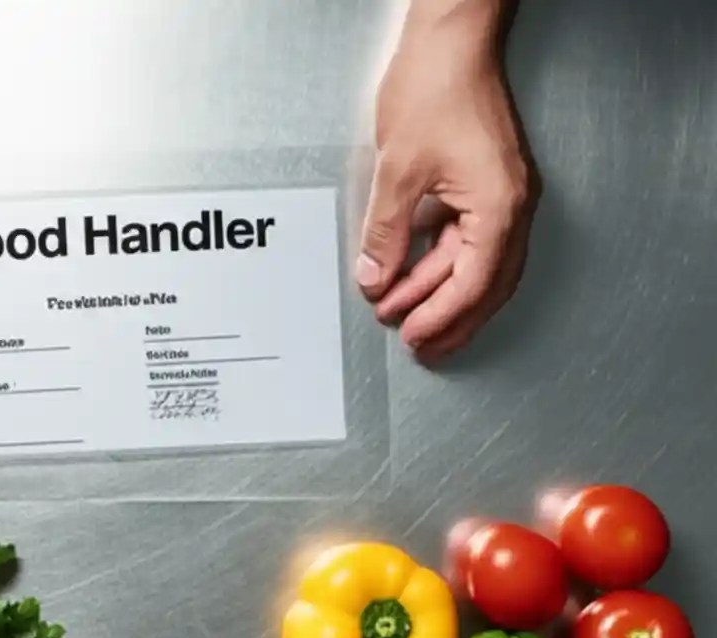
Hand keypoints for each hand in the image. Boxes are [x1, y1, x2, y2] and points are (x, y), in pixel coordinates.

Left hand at [357, 1, 536, 362]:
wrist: (451, 42)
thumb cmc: (437, 88)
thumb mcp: (398, 170)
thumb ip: (386, 230)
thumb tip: (376, 274)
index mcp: (499, 205)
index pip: (474, 281)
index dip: (441, 315)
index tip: (413, 335)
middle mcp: (512, 205)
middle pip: (485, 283)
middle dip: (449, 318)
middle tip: (418, 345)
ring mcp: (504, 195)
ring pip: (478, 264)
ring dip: (442, 293)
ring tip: (408, 316)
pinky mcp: (489, 184)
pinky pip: (472, 240)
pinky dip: (444, 263)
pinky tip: (417, 276)